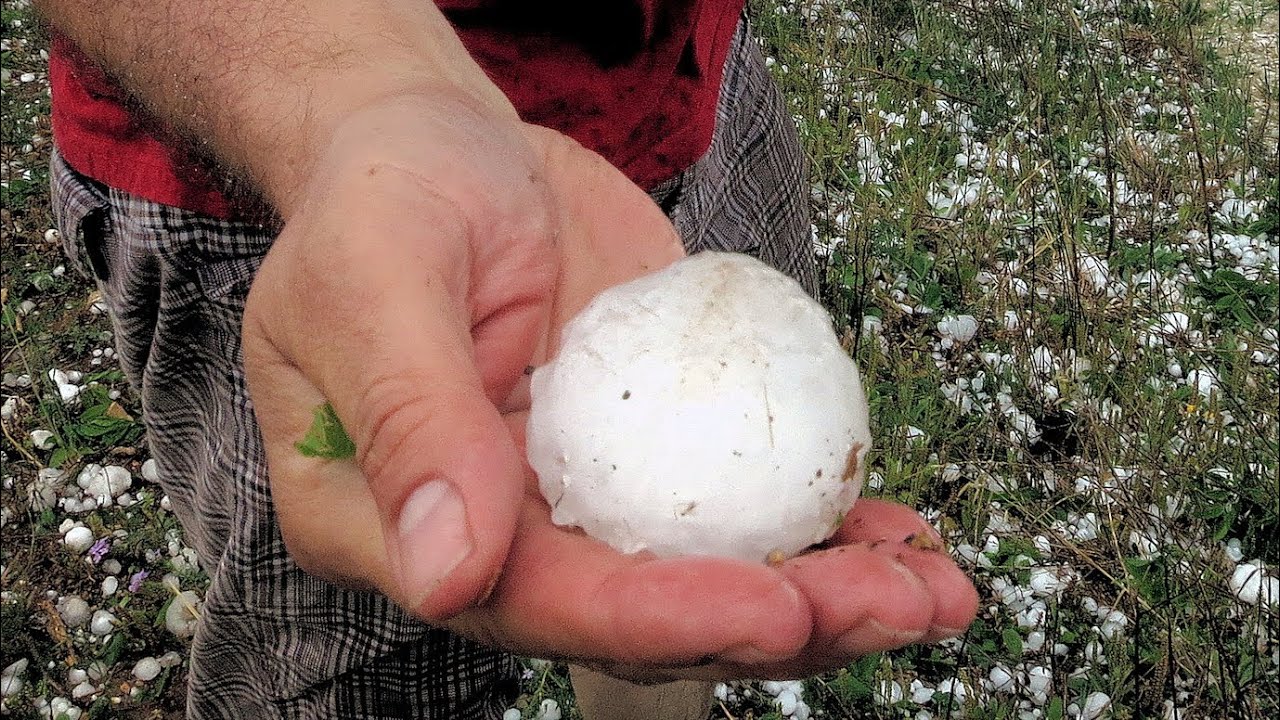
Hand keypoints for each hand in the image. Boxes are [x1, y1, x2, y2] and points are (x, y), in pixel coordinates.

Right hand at [243, 93, 978, 679]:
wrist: (450, 150)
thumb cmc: (384, 197)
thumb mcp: (375, 279)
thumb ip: (410, 420)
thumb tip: (451, 576)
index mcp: (398, 524)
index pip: (534, 599)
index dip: (657, 618)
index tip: (770, 605)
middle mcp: (499, 531)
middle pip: (641, 612)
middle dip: (776, 622)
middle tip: (889, 604)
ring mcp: (584, 495)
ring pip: (706, 572)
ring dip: (828, 592)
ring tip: (931, 588)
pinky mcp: (652, 449)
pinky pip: (739, 500)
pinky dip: (826, 524)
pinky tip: (899, 532)